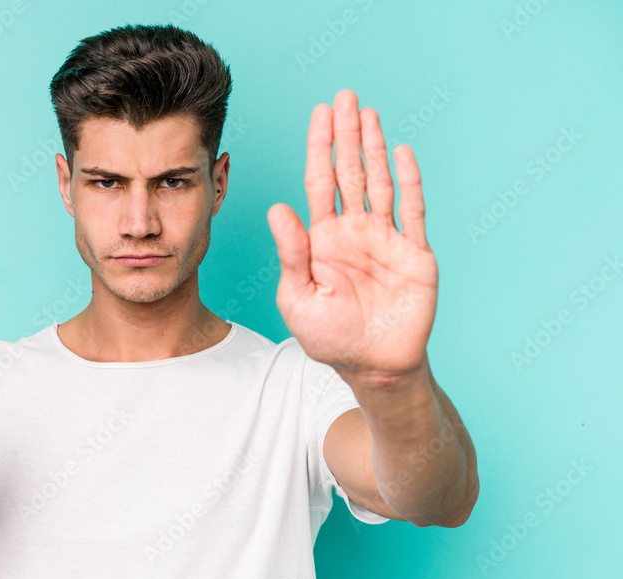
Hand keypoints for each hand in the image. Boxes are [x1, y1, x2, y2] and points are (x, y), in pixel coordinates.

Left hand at [267, 89, 438, 387]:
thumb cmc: (330, 337)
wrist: (372, 368)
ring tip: (368, 113)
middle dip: (346, 135)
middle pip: (350, 172)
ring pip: (379, 182)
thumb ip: (291, 252)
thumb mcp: (298, 297)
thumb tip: (277, 208)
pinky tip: (401, 152)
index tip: (319, 114)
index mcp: (322, 239)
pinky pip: (412, 211)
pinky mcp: (414, 254)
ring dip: (374, 147)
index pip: (319, 182)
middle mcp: (353, 231)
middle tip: (344, 97)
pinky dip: (408, 181)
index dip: (319, 147)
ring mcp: (385, 239)